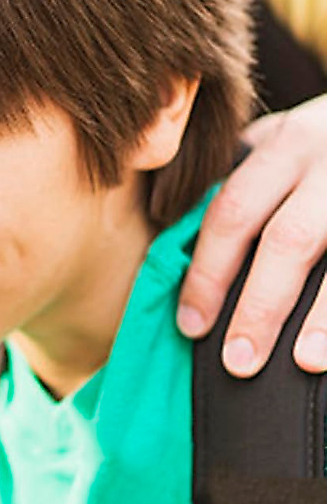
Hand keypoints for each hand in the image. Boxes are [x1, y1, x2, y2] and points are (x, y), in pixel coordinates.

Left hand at [178, 94, 326, 375]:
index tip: (190, 325)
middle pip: (286, 239)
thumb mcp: (291, 141)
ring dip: (323, 315)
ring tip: (305, 362)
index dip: (207, 274)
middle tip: (237, 361)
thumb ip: (250, 181)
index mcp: (287, 143)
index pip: (231, 213)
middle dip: (258, 305)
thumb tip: (190, 255)